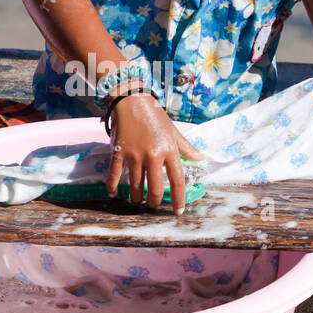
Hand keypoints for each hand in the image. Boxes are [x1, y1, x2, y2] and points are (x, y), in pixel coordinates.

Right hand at [104, 91, 205, 214]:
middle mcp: (153, 155)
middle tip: (153, 207)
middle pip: (155, 188)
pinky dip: (112, 186)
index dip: (179, 199)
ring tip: (137, 202)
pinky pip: (114, 175)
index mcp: (169, 150)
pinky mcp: (118, 153)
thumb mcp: (173, 131)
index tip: (178, 211)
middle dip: (154, 202)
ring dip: (136, 198)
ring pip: (135, 186)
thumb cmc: (154, 116)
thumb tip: (200, 158)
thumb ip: (186, 147)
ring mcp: (134, 155)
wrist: (131, 100)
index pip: (177, 180)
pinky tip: (114, 194)